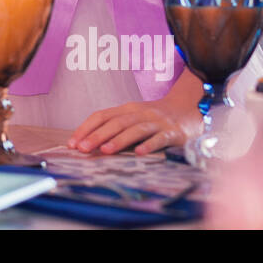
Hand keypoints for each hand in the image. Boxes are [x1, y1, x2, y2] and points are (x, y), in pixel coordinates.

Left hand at [66, 98, 202, 155]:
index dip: (86, 128)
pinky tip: (139, 153)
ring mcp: (157, 122)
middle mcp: (140, 113)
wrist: (189, 109)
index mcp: (127, 109)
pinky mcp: (173, 132)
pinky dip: (149, 145)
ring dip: (119, 140)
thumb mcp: (134, 118)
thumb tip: (88, 142)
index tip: (73, 142)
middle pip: (116, 123)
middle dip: (97, 135)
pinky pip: (160, 138)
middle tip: (82, 148)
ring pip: (135, 129)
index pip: (102, 116)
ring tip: (105, 150)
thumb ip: (115, 127)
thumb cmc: (155, 117)